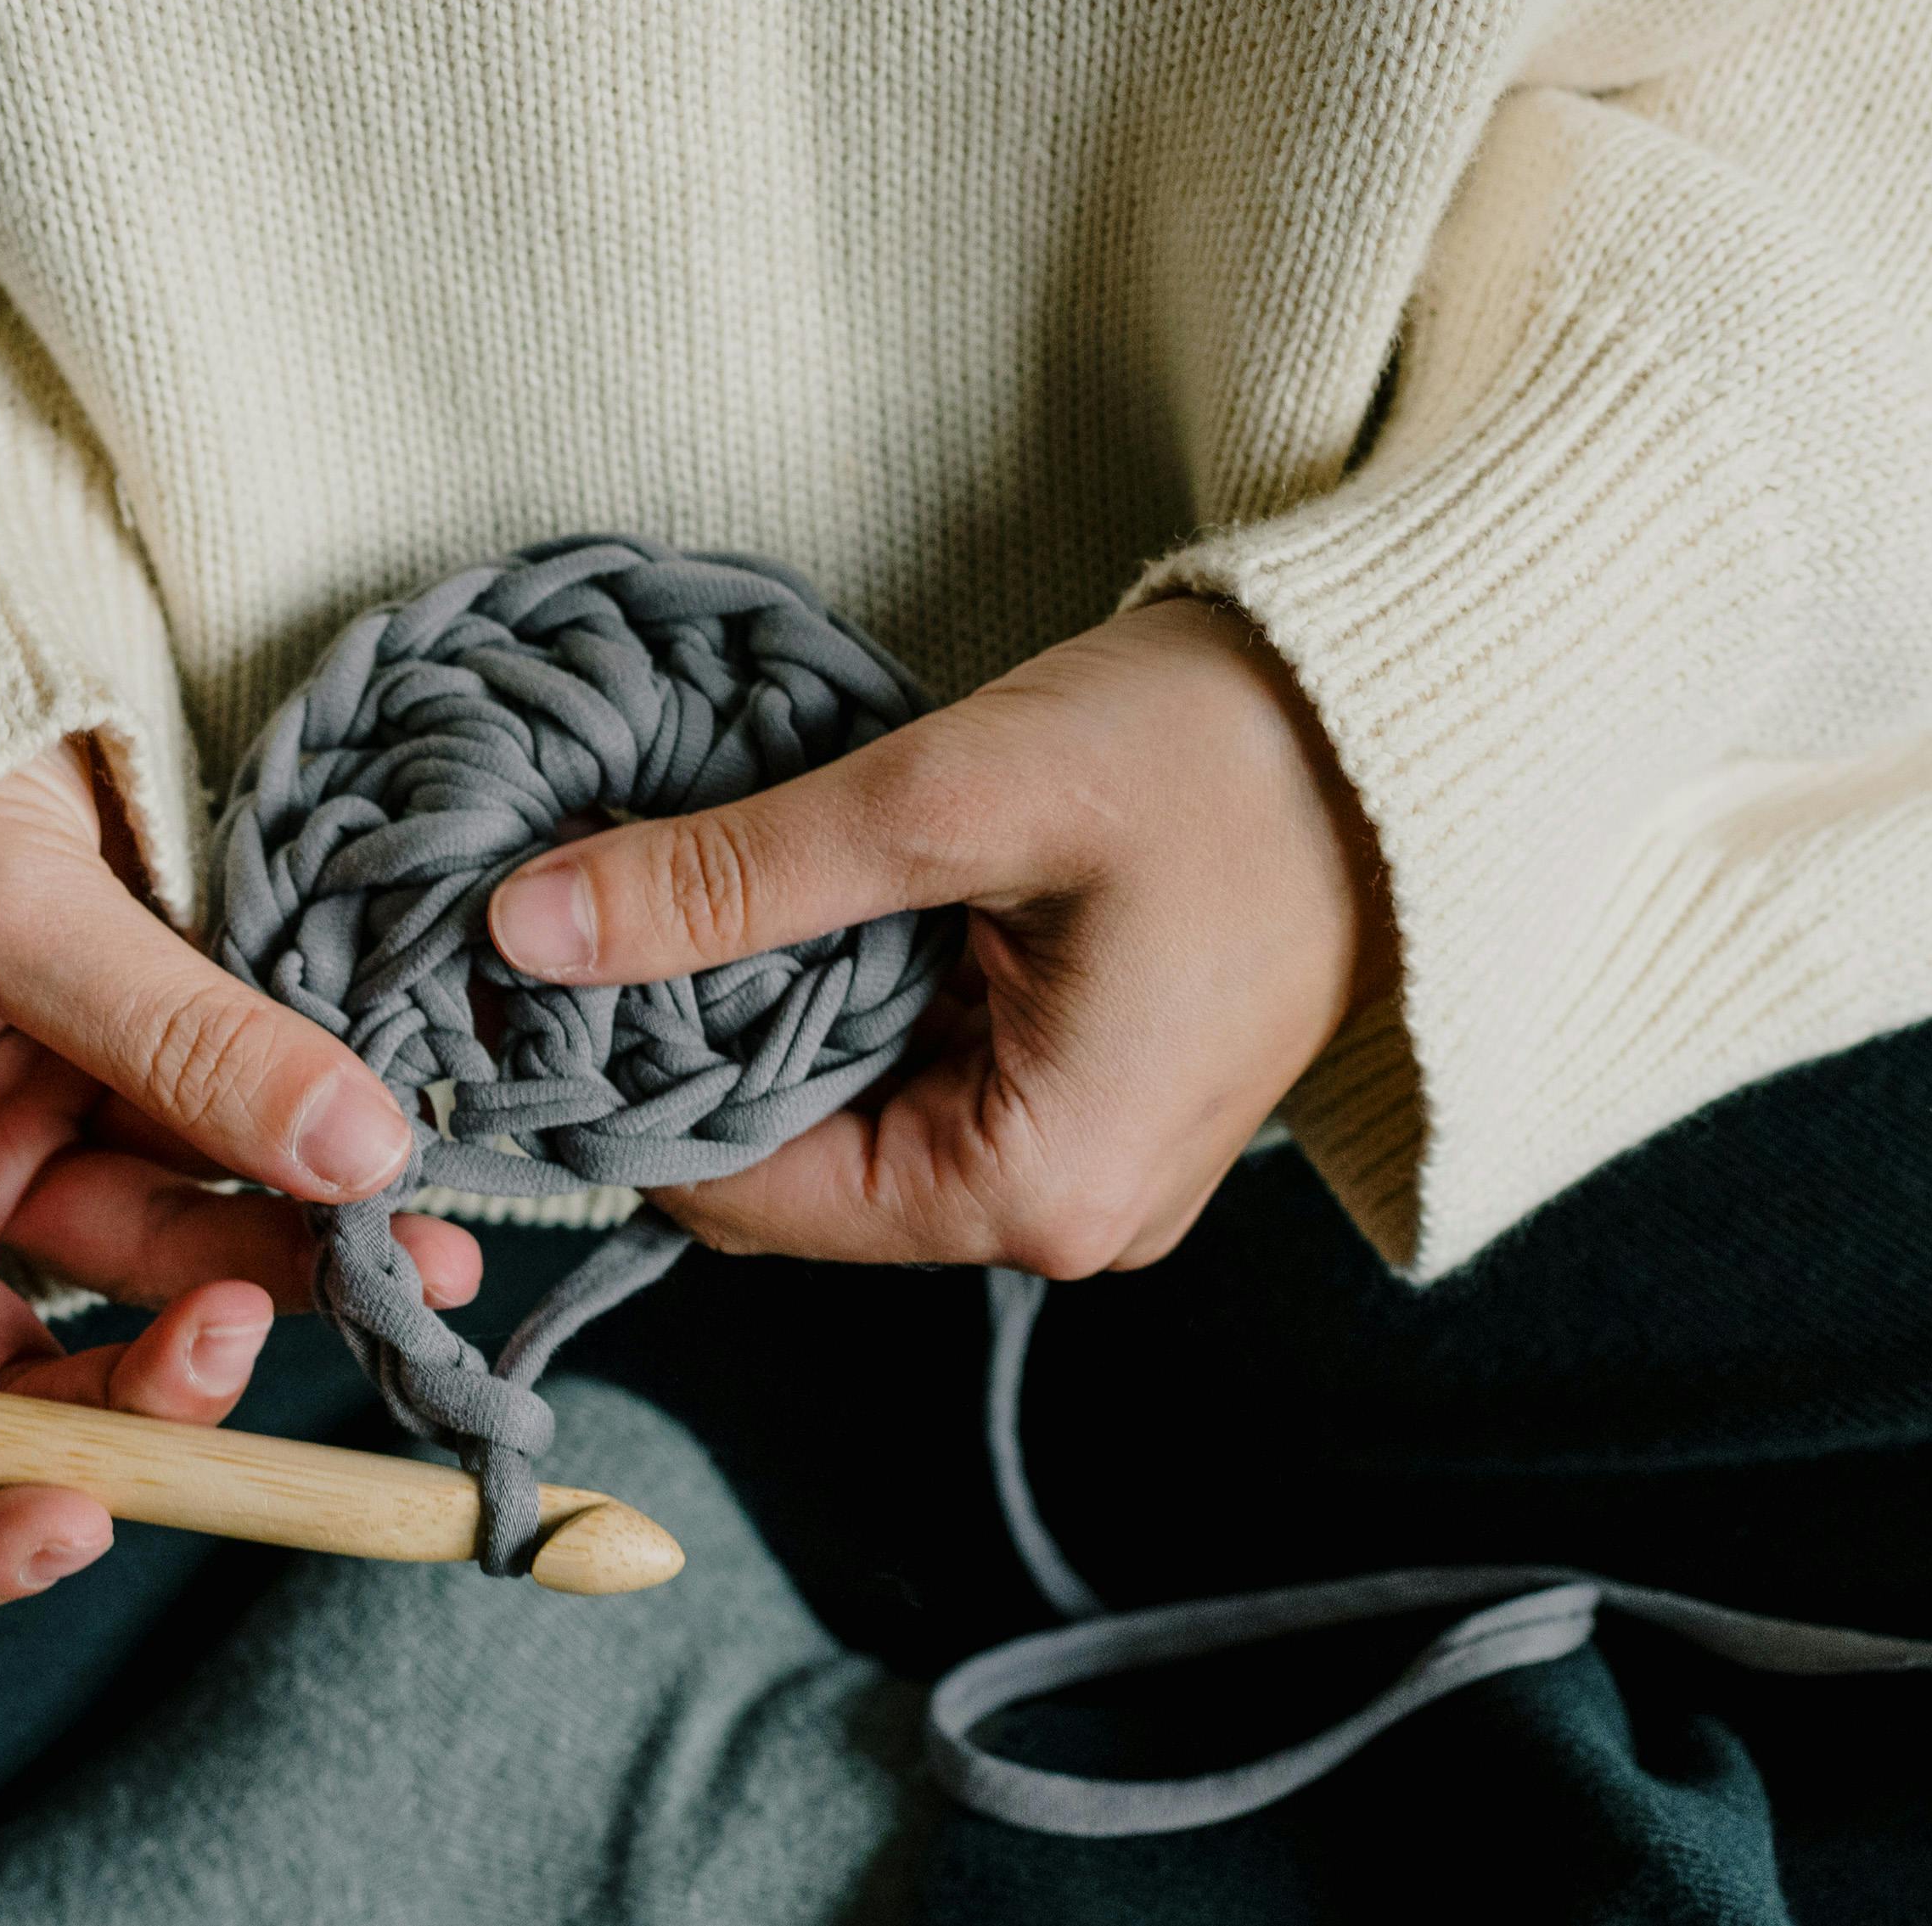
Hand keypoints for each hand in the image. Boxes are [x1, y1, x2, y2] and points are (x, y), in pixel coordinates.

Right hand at [0, 736, 478, 1608]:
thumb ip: (168, 1033)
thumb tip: (355, 1155)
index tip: (79, 1519)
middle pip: (5, 1395)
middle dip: (150, 1394)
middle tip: (261, 1323)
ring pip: (138, 1286)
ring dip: (267, 1281)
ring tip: (410, 1255)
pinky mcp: (95, 1109)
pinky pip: (200, 1181)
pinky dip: (290, 1192)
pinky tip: (394, 1192)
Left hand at [483, 599, 1394, 1276]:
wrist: (1409, 712)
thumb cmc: (1217, 754)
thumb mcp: (949, 799)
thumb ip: (732, 877)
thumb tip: (529, 928)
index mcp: (1033, 1190)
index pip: (744, 1195)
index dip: (619, 1091)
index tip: (521, 981)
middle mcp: (1063, 1218)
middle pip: (792, 1173)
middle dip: (681, 1052)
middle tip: (579, 915)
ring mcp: (1088, 1166)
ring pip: (849, 1120)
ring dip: (759, 1016)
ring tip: (678, 891)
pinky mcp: (1095, 1093)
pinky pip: (922, 1077)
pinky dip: (844, 998)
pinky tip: (795, 901)